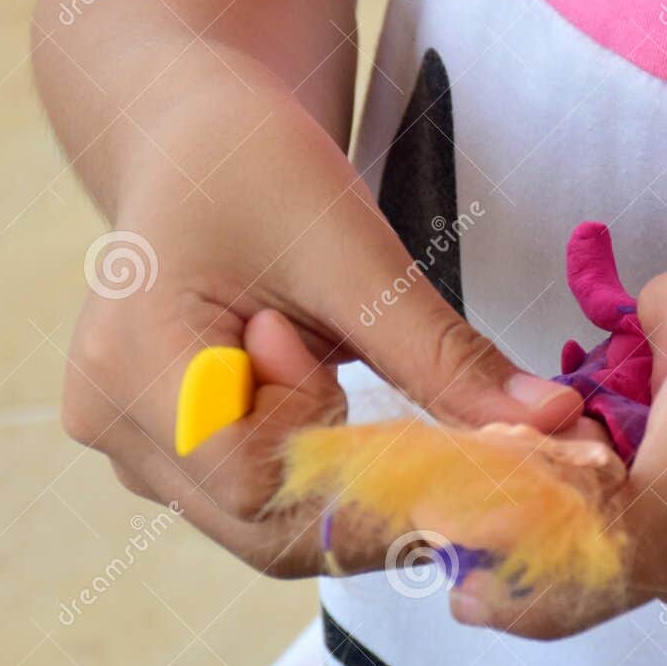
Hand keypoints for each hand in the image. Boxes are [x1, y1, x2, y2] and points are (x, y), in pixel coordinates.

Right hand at [59, 107, 581, 576]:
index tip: (400, 411)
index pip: (254, 484)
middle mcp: (112, 424)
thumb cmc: (255, 165)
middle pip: (259, 529)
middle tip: (443, 445)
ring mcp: (129, 446)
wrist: (193, 136)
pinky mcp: (161, 452)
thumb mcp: (354, 252)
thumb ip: (443, 354)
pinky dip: (321, 479)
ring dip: (347, 489)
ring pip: (263, 528)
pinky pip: (255, 503)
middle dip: (369, 500)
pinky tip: (339, 408)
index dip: (348, 465)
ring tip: (356, 382)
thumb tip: (555, 424)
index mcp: (134, 364)